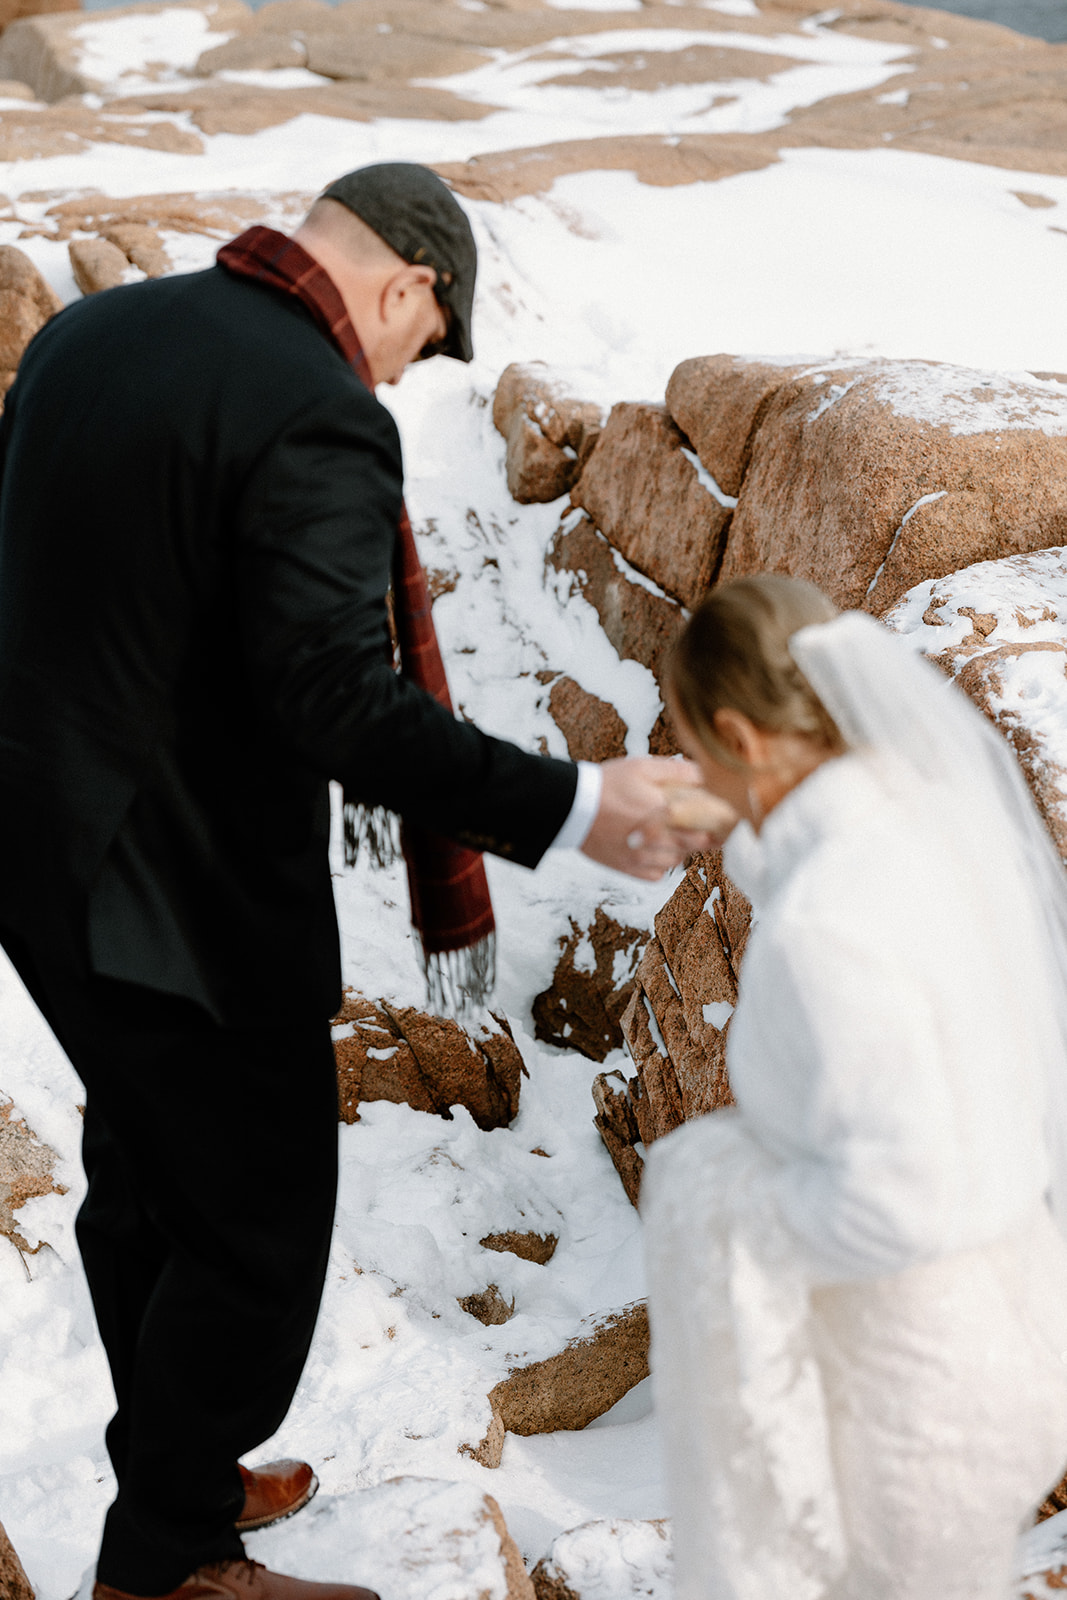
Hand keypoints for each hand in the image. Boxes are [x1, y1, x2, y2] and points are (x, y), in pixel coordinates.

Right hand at [579, 757, 731, 880]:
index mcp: (664, 813)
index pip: (704, 826)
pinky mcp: (628, 868)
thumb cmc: (606, 784)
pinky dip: (660, 865)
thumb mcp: (642, 767)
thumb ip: (677, 771)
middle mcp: (656, 839)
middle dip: (704, 837)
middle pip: (694, 845)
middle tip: (710, 829)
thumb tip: (705, 775)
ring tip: (674, 835)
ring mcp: (641, 857)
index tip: (727, 822)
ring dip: (680, 850)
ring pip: (676, 861)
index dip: (720, 825)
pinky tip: (654, 850)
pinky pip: (656, 874)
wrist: (569, 807)